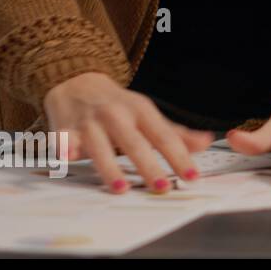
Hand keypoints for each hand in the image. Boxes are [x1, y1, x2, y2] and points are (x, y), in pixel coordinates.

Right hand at [44, 71, 213, 193]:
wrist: (77, 81)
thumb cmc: (117, 105)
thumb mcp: (147, 114)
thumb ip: (174, 133)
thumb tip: (206, 143)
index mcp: (141, 111)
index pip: (164, 137)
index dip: (179, 157)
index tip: (192, 177)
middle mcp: (117, 115)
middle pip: (135, 143)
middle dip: (148, 166)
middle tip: (161, 187)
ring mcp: (90, 122)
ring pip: (100, 146)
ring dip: (109, 167)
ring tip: (120, 188)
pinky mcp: (64, 128)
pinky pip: (64, 140)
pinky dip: (65, 148)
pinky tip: (68, 159)